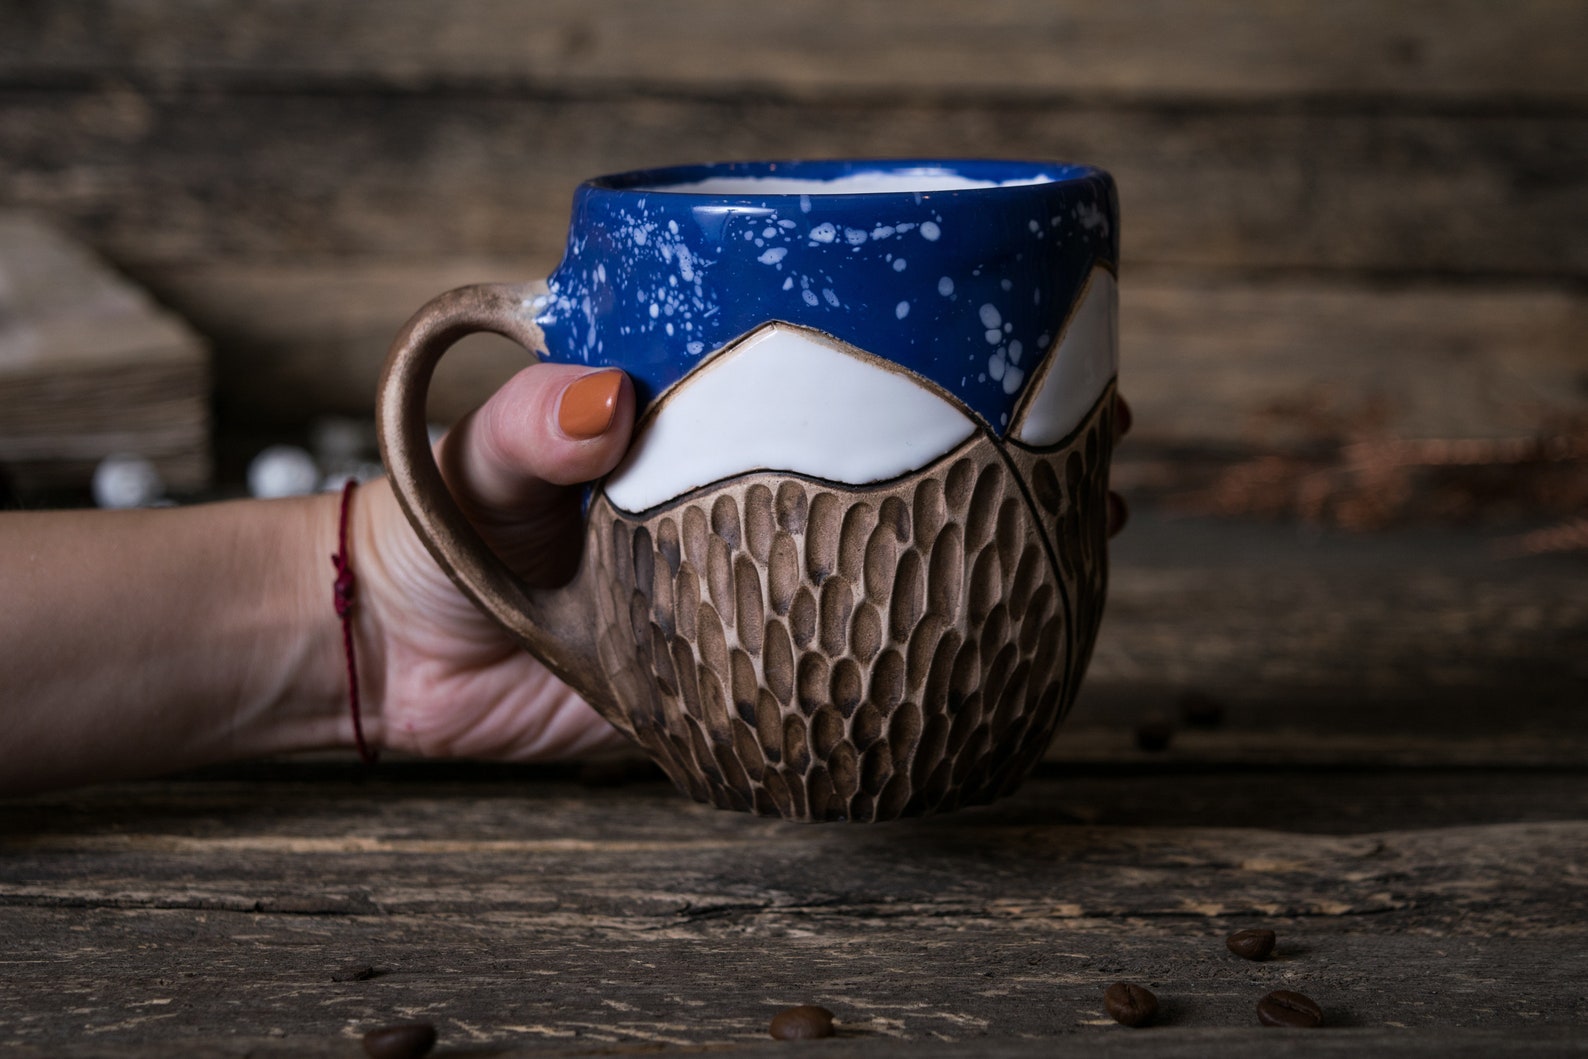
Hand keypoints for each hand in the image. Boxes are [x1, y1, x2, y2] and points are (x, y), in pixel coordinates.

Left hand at [351, 379, 1130, 763]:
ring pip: (896, 552)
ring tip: (1086, 522)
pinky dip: (920, 653)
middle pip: (897, 453)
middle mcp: (748, 487)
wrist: (391, 664)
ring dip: (991, 541)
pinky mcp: (743, 670)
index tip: (1026, 339)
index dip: (934, 351)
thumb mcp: (473, 456)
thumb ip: (524, 425)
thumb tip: (606, 403)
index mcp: (701, 413)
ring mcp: (757, 577)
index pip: (834, 363)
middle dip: (1003, 441)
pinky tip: (995, 643)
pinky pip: (848, 658)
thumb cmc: (431, 529)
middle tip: (1095, 433)